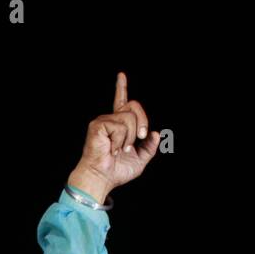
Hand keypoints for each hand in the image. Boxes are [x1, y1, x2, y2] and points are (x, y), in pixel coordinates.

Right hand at [67, 72, 159, 204]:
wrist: (101, 179)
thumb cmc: (116, 171)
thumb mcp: (140, 160)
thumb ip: (149, 147)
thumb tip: (156, 133)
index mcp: (119, 126)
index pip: (122, 102)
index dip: (121, 88)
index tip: (121, 75)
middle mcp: (110, 120)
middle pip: (134, 106)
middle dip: (143, 122)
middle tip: (140, 138)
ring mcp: (103, 121)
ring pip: (129, 117)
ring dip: (130, 137)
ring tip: (120, 149)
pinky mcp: (98, 125)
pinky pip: (120, 126)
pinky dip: (120, 140)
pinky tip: (112, 149)